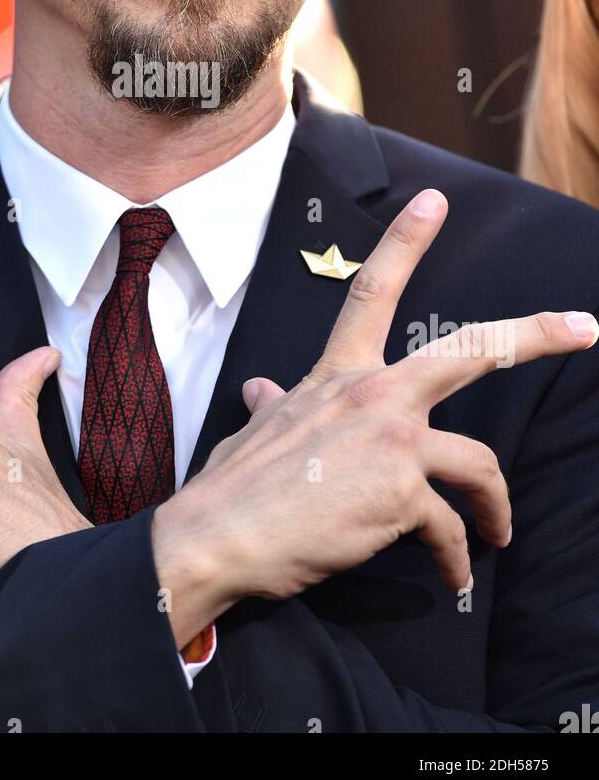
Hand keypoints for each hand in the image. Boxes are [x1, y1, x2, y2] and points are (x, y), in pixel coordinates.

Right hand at [152, 188, 598, 643]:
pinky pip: (449, 529)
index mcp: (338, 375)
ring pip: (478, 462)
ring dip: (496, 506)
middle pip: (471, 349)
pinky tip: (452, 579)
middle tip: (587, 327)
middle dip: (537, 335)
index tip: (435, 200)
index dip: (404, 240)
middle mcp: (372, 394)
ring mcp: (391, 440)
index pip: (374, 291)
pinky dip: (455, 560)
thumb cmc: (233, 488)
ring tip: (498, 534)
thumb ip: (276, 407)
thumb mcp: (257, 432)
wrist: (217, 536)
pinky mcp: (399, 493)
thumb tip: (262, 392)